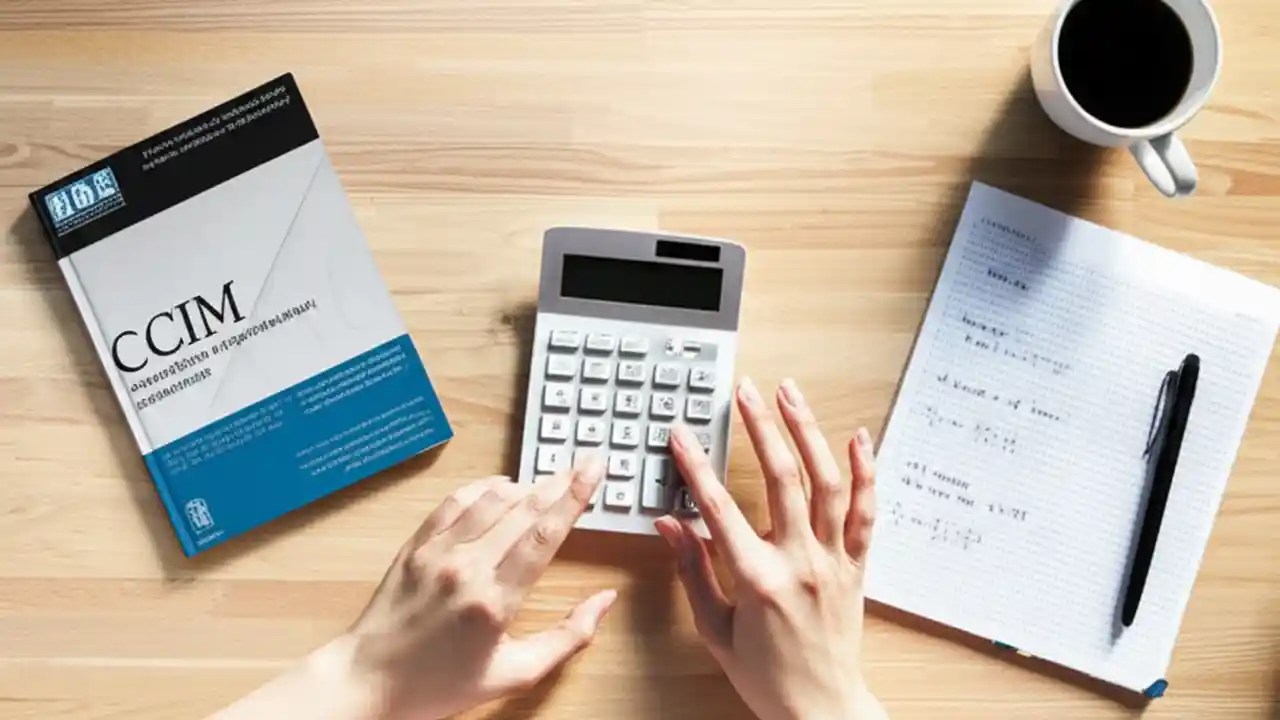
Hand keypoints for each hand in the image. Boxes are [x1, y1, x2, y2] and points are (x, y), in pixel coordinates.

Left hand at [347, 462, 613, 718]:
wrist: (370, 682)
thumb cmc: (441, 685)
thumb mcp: (514, 674)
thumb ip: (567, 638)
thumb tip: (605, 600)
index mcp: (496, 602)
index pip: (545, 535)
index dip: (574, 497)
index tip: (593, 470)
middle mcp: (466, 568)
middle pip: (524, 509)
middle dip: (559, 482)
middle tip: (582, 465)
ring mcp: (437, 553)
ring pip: (490, 500)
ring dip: (525, 485)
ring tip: (548, 482)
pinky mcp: (415, 546)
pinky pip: (454, 503)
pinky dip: (482, 488)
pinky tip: (500, 486)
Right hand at [656, 378, 886, 719]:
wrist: (822, 709)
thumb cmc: (766, 677)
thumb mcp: (715, 628)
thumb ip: (692, 571)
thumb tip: (669, 525)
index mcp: (758, 580)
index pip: (720, 508)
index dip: (697, 465)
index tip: (682, 433)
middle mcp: (801, 563)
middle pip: (782, 478)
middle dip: (761, 427)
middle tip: (745, 390)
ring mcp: (834, 561)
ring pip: (827, 483)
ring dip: (809, 433)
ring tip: (792, 395)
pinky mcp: (857, 565)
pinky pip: (866, 512)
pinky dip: (866, 472)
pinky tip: (858, 437)